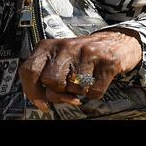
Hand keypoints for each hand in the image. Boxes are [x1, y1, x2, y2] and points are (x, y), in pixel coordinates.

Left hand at [18, 29, 142, 112]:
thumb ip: (45, 76)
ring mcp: (87, 53)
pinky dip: (94, 93)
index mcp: (48, 46)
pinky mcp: (107, 62)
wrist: (116, 42)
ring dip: (78, 92)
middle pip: (51, 82)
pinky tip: (96, 80)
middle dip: (59, 92)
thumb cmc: (80, 57)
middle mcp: (66, 47)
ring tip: (84, 79)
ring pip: (73, 88)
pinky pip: (94, 91)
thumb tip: (42, 102)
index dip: (32, 91)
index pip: (29, 70)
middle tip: (68, 87)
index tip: (42, 103)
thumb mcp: (58, 59)